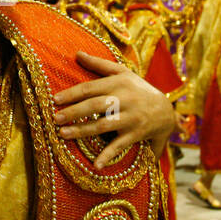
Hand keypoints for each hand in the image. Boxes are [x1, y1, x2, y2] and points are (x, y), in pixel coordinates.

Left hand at [51, 51, 176, 169]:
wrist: (165, 110)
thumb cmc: (138, 89)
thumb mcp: (122, 73)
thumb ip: (99, 64)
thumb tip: (77, 53)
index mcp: (118, 83)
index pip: (91, 88)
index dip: (72, 94)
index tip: (55, 100)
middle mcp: (124, 100)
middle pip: (95, 106)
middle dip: (73, 112)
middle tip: (55, 119)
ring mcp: (130, 118)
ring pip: (103, 125)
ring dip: (82, 131)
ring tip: (63, 134)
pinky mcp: (136, 135)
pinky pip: (120, 146)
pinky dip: (108, 156)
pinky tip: (95, 165)